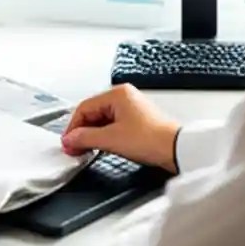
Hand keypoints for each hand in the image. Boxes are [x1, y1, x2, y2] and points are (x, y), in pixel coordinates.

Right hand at [61, 84, 180, 172]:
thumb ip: (85, 138)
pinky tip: (100, 148)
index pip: (84, 108)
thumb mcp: (111, 140)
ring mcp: (131, 109)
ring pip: (102, 121)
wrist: (177, 149)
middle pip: (93, 113)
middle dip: (81, 132)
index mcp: (117, 95)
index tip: (67, 144)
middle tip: (73, 149)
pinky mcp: (137, 122)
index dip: (73, 127)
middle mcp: (124, 98)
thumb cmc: (151, 139)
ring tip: (84, 151)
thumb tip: (70, 139)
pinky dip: (103, 137)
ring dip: (92, 136)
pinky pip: (113, 126)